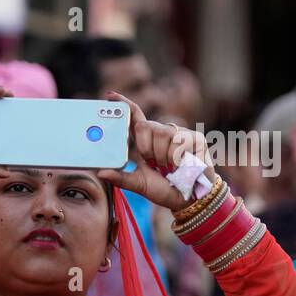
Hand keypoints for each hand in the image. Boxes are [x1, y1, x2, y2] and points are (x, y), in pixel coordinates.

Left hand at [97, 92, 218, 210]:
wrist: (192, 199)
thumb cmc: (166, 190)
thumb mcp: (140, 185)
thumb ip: (121, 178)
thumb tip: (100, 173)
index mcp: (148, 142)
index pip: (135, 118)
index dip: (124, 104)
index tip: (109, 95)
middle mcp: (163, 134)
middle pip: (145, 125)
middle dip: (146, 147)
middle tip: (154, 163)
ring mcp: (180, 134)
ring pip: (161, 133)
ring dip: (163, 156)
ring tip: (170, 167)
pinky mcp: (195, 138)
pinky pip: (178, 141)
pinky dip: (177, 158)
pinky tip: (183, 165)